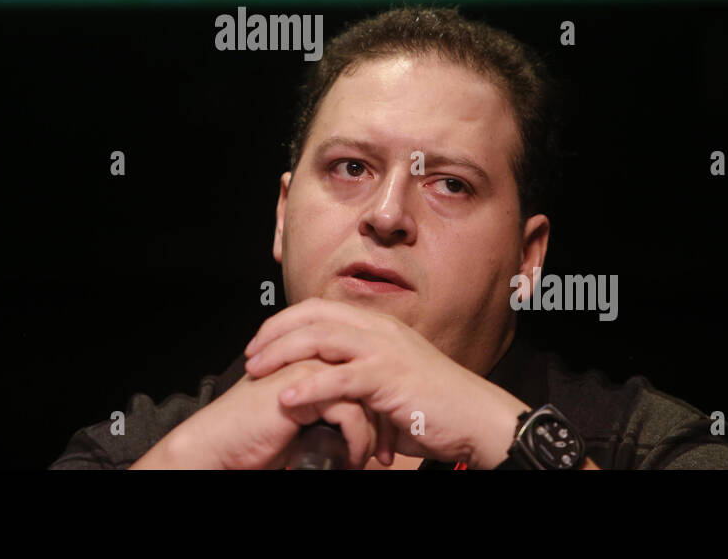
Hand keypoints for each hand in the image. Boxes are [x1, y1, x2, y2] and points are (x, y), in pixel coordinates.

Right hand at [141, 357, 380, 469]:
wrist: (221, 442)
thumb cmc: (254, 434)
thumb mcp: (301, 420)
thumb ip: (328, 410)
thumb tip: (361, 428)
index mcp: (315, 356)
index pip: (363, 373)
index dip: (377, 410)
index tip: (384, 442)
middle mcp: (314, 353)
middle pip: (370, 381)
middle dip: (383, 421)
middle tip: (386, 454)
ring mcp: (309, 364)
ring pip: (365, 396)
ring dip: (372, 435)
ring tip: (369, 461)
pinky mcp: (305, 383)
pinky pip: (351, 413)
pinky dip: (356, 443)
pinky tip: (348, 461)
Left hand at [243, 298, 528, 468]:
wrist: (477, 419)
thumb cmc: (436, 406)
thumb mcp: (391, 382)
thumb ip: (360, 377)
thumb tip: (328, 391)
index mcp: (378, 326)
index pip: (320, 309)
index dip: (286, 322)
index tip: (261, 342)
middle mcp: (379, 329)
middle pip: (313, 316)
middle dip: (275, 333)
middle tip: (249, 355)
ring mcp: (385, 350)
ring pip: (320, 339)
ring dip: (282, 354)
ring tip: (256, 370)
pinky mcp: (389, 377)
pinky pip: (338, 379)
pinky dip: (308, 388)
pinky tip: (285, 399)